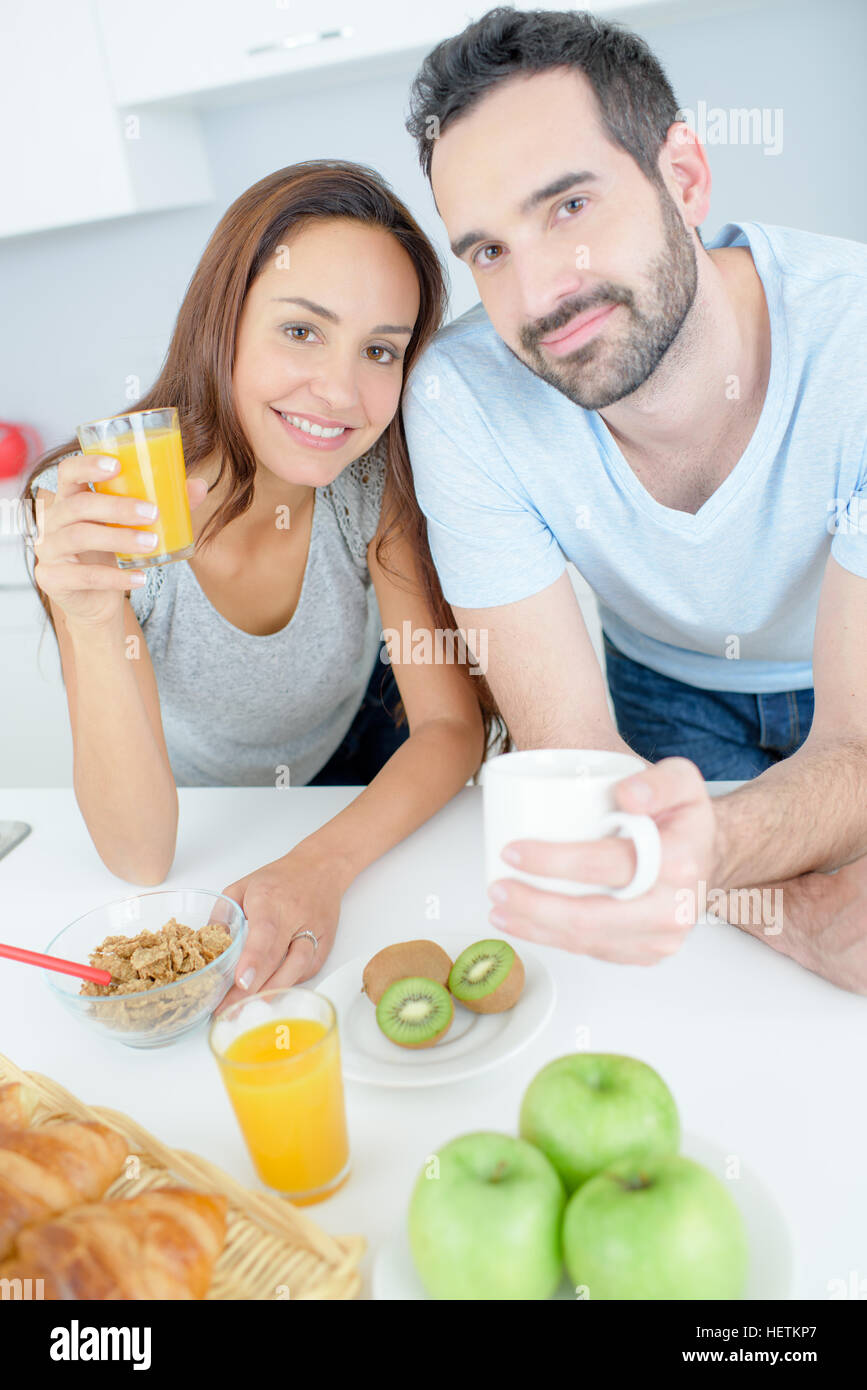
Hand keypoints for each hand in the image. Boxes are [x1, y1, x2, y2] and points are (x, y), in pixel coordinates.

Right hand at [32, 451, 207, 628]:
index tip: (117, 465)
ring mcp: (49, 549)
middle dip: (117, 507)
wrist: (96, 600)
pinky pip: (84, 576)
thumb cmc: (111, 552)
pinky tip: (140, 577)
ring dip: (119, 538)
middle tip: (153, 513)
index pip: (69, 472)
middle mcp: (54, 520)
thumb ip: (160, 504)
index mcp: (70, 498)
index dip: (88, 465)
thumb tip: (199, 486)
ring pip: (80, 537)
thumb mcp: (131, 527)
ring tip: (152, 543)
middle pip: (79, 505)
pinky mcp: (53, 578)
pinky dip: (114, 577)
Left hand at [216, 847, 342, 1012]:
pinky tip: (271, 990)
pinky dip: (289, 982)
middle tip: (228, 1010)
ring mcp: (313, 930)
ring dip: (274, 989)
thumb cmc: (278, 878)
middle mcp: (295, 915)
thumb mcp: (242, 886)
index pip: (264, 932)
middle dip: (252, 988)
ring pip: (298, 966)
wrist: (320, 868)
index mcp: (270, 899)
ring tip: (248, 1008)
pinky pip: (308, 970)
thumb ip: (222, 914)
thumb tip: (210, 947)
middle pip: (277, 957)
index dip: (253, 959)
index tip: (241, 981)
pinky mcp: (325, 943)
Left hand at [487, 757, 716, 964]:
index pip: (609, 865)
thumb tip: (626, 795)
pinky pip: (592, 952)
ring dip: (535, 928)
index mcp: (680, 862)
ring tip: (500, 907)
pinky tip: (526, 925)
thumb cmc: (682, 818)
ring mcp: (660, 939)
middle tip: (497, 887)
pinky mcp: (646, 954)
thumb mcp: (681, 781)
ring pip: (586, 942)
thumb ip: (657, 780)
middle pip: (590, 917)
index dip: (555, 861)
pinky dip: (552, 940)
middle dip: (534, 906)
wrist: (705, 856)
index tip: (514, 850)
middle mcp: (673, 909)